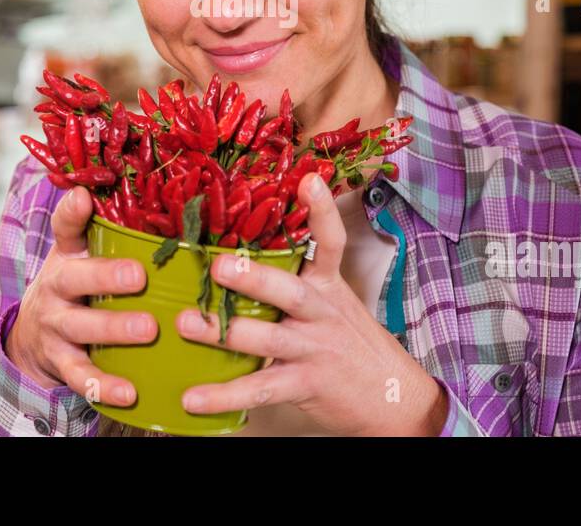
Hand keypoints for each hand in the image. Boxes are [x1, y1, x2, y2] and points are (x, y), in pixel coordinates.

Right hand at [5, 186, 156, 407]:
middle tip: (139, 276)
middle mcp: (55, 288)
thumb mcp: (79, 255)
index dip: (72, 212)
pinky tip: (130, 392)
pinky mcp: (60, 362)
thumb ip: (104, 230)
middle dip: (105, 277)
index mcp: (65, 256)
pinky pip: (81, 376)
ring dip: (113, 328)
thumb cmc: (73, 287)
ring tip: (148, 329)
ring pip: (79, 327)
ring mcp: (55, 327)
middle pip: (73, 279)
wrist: (32, 338)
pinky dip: (103, 385)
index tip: (84, 197)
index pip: (64, 228)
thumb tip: (134, 199)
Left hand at [175, 173, 448, 435]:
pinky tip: (192, 398)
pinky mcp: (304, 385)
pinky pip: (260, 389)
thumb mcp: (336, 304)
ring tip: (186, 322)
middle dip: (254, 278)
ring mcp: (313, 350)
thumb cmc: (352, 346)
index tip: (309, 179)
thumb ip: (300, 279)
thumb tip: (246, 251)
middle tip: (219, 266)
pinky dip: (224, 395)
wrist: (394, 400)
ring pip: (268, 337)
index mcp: (329, 287)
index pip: (332, 243)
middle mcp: (322, 314)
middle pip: (290, 290)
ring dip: (224, 330)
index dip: (322, 212)